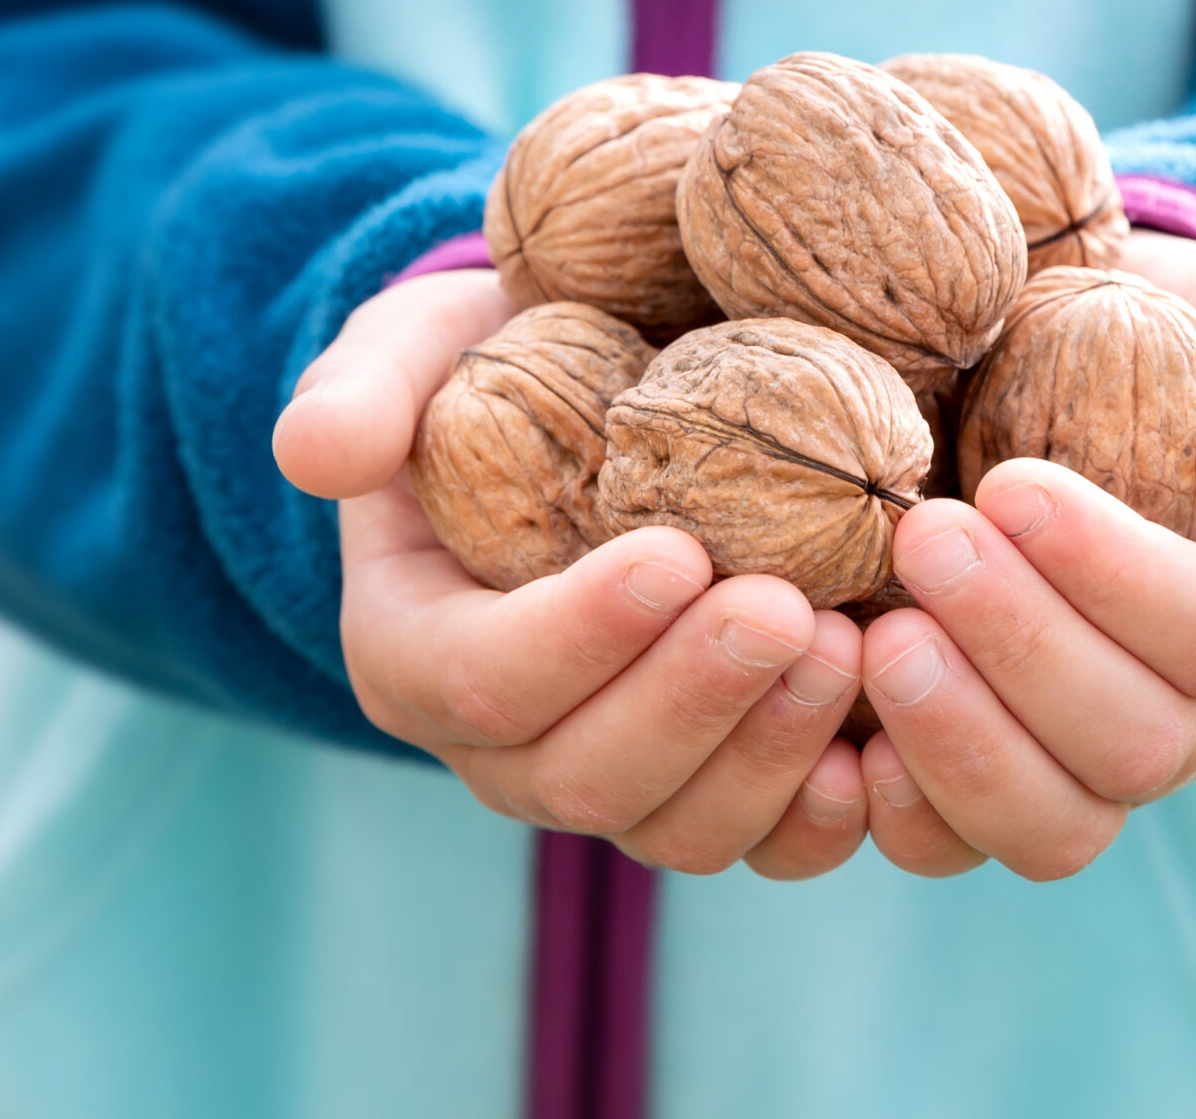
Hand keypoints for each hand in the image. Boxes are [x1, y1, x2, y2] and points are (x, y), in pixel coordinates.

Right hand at [273, 269, 868, 877]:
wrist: (592, 407)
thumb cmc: (499, 368)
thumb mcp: (414, 348)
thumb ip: (360, 388)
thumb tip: (314, 453)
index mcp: (415, 650)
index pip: (480, 678)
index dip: (578, 634)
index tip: (678, 551)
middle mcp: (504, 745)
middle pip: (584, 777)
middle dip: (692, 699)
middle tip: (790, 606)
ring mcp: (611, 776)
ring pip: (677, 829)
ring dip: (768, 753)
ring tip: (850, 646)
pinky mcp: (707, 786)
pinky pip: (761, 847)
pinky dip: (824, 816)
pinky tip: (881, 746)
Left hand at [856, 231, 1195, 879]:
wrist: (1083, 403)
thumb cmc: (1176, 363)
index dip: (1115, 574)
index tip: (1011, 485)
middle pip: (1133, 742)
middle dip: (1019, 645)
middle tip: (924, 539)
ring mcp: (1097, 771)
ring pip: (1053, 825)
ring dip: (959, 738)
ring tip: (877, 637)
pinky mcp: (1000, 788)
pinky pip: (959, 850)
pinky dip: (902, 812)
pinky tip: (846, 738)